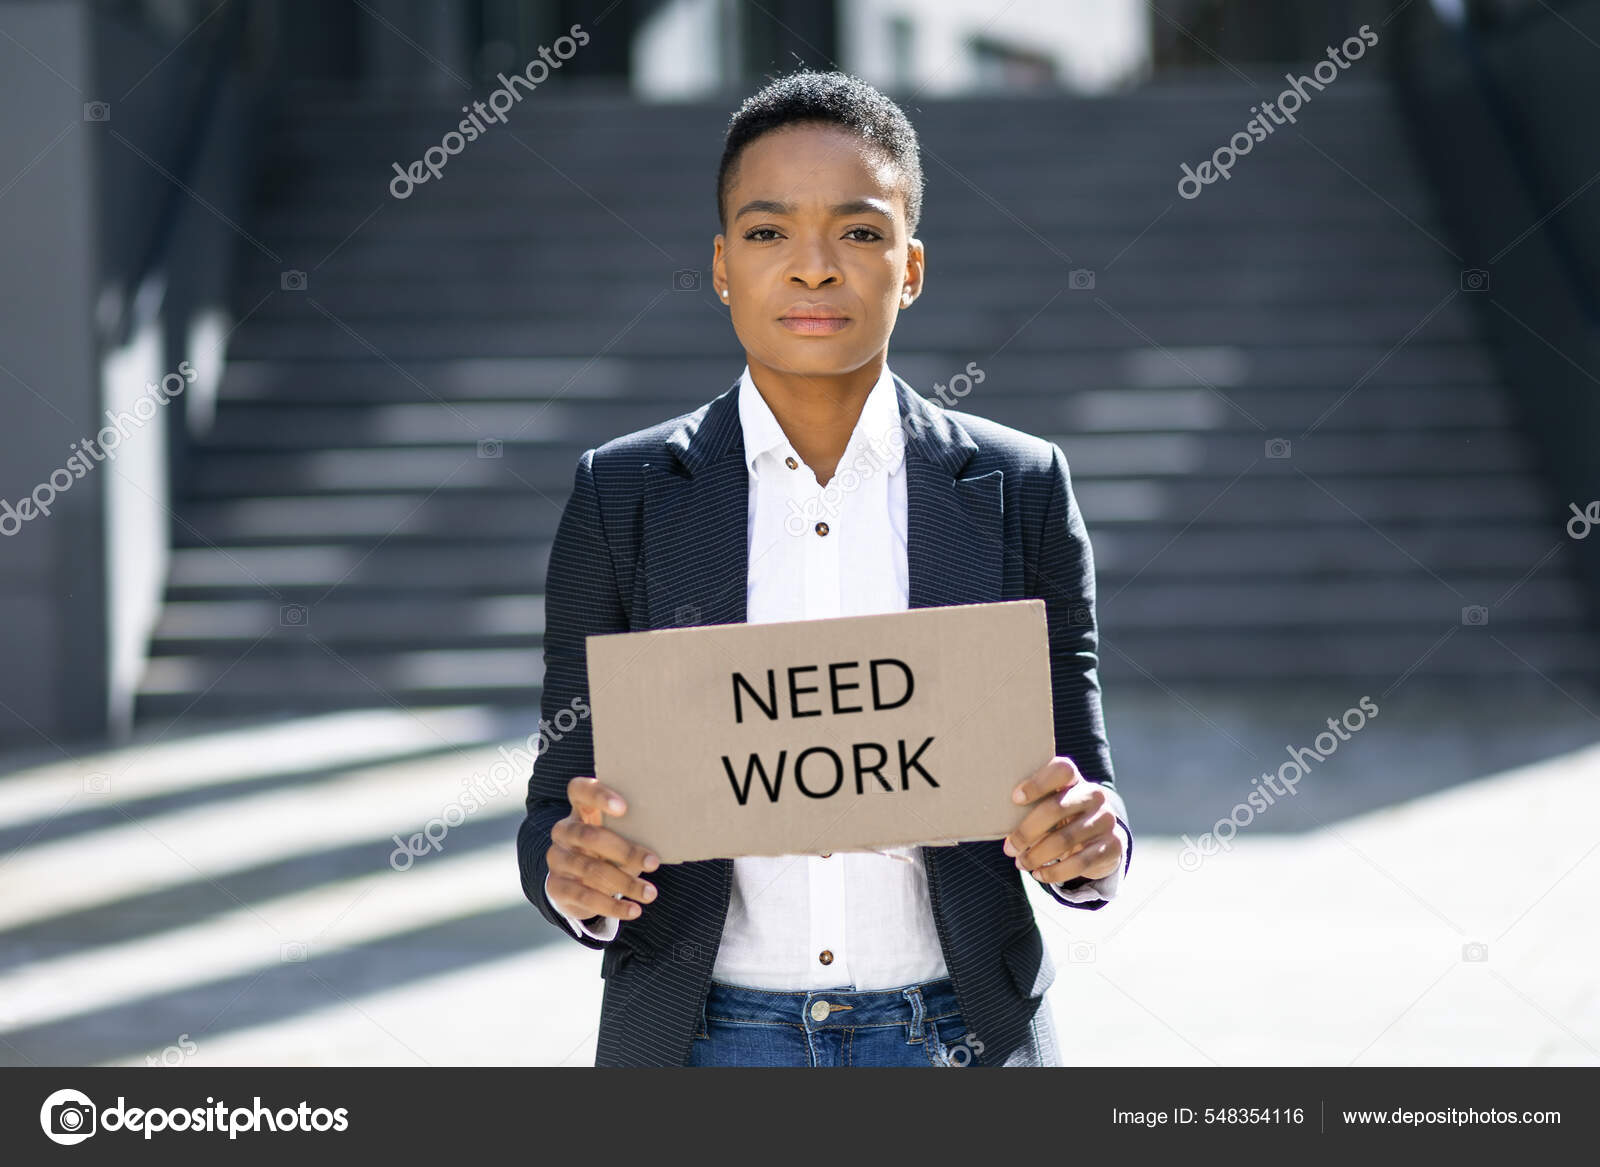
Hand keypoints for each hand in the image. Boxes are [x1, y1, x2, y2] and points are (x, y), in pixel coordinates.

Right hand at [546, 777, 660, 921]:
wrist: (574, 884)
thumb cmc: (607, 852)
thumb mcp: (617, 838)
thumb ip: (631, 834)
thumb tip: (663, 842)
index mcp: (580, 811)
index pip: (579, 790)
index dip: (599, 795)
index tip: (624, 808)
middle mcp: (563, 831)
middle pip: (589, 836)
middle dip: (625, 851)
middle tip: (654, 863)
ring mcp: (557, 859)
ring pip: (591, 869)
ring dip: (625, 883)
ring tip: (650, 893)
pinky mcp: (556, 887)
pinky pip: (585, 897)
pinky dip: (613, 906)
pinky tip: (634, 910)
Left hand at [1002, 756, 1121, 883]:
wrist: (1102, 838)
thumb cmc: (1063, 818)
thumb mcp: (1052, 805)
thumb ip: (1032, 804)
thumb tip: (997, 819)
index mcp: (1075, 780)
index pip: (1062, 770)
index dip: (1038, 783)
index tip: (1015, 799)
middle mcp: (1094, 796)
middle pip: (1057, 808)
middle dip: (1027, 831)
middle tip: (1009, 848)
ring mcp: (1106, 821)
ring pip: (1065, 840)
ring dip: (1036, 855)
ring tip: (1021, 864)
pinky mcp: (1112, 846)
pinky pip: (1079, 863)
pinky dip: (1054, 872)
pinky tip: (1039, 874)